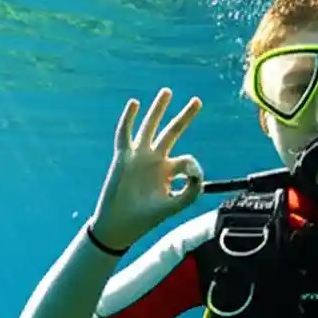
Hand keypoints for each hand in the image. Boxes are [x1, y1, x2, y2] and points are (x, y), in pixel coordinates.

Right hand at [90, 88, 203, 249]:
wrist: (119, 225)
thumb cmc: (145, 218)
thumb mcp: (174, 207)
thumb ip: (190, 193)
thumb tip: (198, 173)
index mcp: (170, 171)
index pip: (187, 159)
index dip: (193, 166)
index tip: (192, 178)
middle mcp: (156, 159)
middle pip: (173, 132)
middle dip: (185, 117)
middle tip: (198, 101)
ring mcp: (139, 156)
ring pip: (150, 127)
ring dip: (158, 109)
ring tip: (167, 92)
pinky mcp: (123, 157)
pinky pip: (125, 134)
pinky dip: (128, 118)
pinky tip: (134, 103)